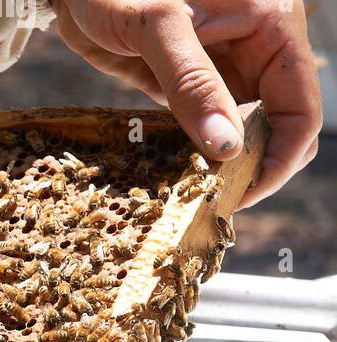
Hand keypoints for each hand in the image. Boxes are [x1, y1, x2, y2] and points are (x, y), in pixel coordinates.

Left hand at [50, 0, 321, 205]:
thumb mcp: (157, 24)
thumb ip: (191, 82)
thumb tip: (226, 148)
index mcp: (271, 23)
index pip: (300, 105)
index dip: (280, 156)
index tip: (242, 193)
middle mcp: (255, 48)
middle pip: (278, 126)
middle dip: (254, 168)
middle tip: (212, 201)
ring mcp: (221, 69)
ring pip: (241, 132)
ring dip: (222, 168)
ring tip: (192, 198)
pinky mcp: (185, 84)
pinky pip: (203, 128)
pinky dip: (194, 156)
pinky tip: (173, 178)